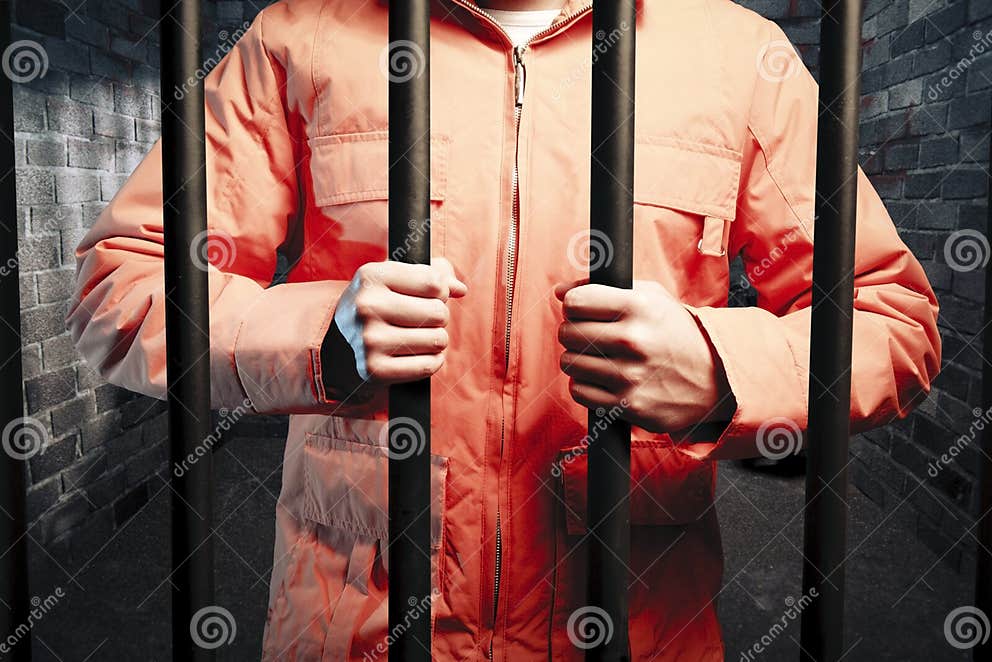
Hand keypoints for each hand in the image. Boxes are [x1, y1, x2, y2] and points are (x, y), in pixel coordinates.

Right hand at [321, 258, 466, 396]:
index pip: (434, 283)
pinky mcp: (376, 369)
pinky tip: (416, 355)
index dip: (440, 291)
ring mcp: (370, 340)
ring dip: (436, 340)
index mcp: (371, 276)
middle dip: (439, 317)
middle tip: (421, 320)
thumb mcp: (396, 278)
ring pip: (438, 340)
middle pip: (439, 312)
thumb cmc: (378, 305)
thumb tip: (460, 289)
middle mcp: (367, 307)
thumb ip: (435, 273)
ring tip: (417, 337)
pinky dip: (432, 361)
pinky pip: (430, 365)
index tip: (427, 296)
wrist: (339, 346)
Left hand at [554, 279, 733, 434]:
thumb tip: (559, 291)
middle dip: (573, 332)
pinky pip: (579, 391)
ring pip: (569, 362)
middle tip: (590, 336)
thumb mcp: (650, 297)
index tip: (581, 311)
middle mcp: (633, 339)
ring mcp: (630, 375)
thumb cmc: (676, 332)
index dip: (573, 306)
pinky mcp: (627, 404)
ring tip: (599, 358)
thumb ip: (602, 287)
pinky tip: (603, 379)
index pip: (575, 302)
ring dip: (578, 360)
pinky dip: (585, 385)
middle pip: (567, 332)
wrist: (716, 377)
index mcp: (638, 306)